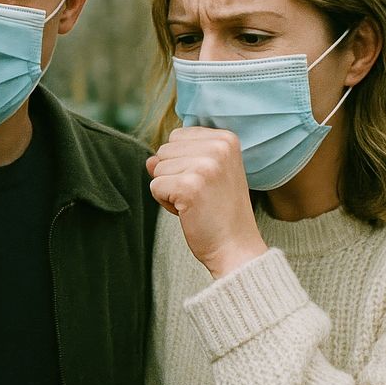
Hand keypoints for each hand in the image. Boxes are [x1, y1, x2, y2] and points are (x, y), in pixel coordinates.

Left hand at [146, 126, 266, 277]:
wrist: (236, 248)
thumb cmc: (220, 212)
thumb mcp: (205, 175)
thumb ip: (177, 159)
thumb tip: (150, 159)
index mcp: (226, 139)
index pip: (177, 136)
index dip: (182, 162)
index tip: (206, 181)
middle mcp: (218, 147)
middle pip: (165, 150)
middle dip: (173, 175)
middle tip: (200, 195)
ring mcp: (205, 166)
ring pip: (157, 168)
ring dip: (169, 189)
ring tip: (196, 203)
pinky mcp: (189, 186)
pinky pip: (155, 186)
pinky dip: (165, 203)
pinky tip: (188, 211)